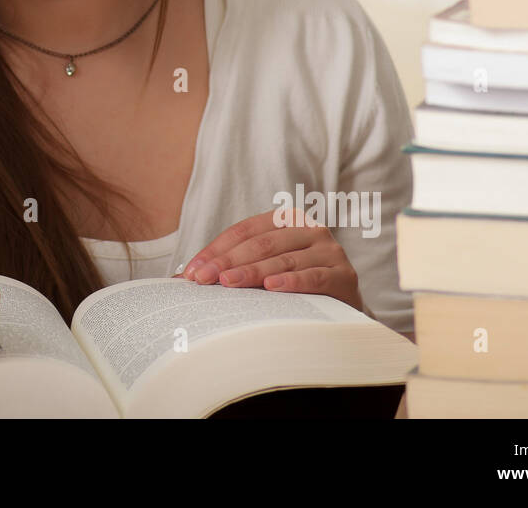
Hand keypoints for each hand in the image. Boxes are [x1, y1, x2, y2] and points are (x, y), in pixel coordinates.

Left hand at [175, 208, 363, 312]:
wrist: (342, 308)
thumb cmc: (295, 285)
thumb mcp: (265, 268)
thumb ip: (233, 266)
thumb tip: (183, 278)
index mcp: (287, 219)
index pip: (244, 231)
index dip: (216, 250)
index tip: (192, 272)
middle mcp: (310, 228)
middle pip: (261, 243)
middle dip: (228, 262)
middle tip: (203, 280)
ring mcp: (329, 250)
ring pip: (284, 259)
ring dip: (253, 272)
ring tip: (228, 283)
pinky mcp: (343, 275)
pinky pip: (314, 276)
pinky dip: (291, 282)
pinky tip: (271, 288)